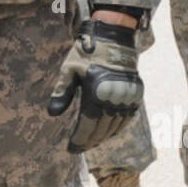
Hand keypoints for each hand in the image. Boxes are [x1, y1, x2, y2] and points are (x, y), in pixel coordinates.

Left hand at [47, 20, 142, 153]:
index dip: (78, 140)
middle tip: (79, 148)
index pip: (87, 125)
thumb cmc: (87, 53)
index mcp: (96, 93)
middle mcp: (114, 98)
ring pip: (115, 126)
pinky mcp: (135, 95)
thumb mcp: (69, 70)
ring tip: (91, 142)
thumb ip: (62, 92)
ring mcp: (127, 97)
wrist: (114, 37)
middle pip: (101, 129)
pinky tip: (108, 132)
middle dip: (89, 141)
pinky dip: (117, 128)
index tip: (71, 148)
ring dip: (103, 137)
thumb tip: (52, 113)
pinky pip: (127, 118)